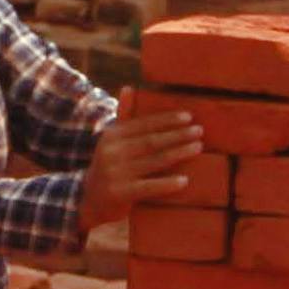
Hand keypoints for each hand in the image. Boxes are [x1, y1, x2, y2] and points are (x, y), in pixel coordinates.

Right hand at [83, 109, 208, 223]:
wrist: (90, 200)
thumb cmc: (110, 167)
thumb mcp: (111, 142)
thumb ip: (123, 117)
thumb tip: (129, 87)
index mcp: (112, 135)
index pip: (144, 124)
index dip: (167, 120)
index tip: (188, 117)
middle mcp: (112, 152)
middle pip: (152, 141)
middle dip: (178, 135)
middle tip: (199, 131)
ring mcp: (115, 173)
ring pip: (154, 161)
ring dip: (179, 153)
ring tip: (198, 147)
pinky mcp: (119, 194)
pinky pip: (148, 187)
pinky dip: (167, 184)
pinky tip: (184, 180)